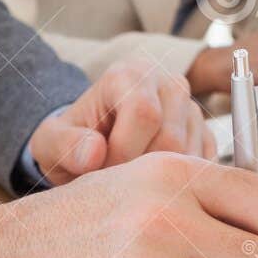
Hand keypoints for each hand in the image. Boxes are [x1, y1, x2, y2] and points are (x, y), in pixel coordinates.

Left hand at [27, 59, 213, 185]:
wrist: (91, 143)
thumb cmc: (73, 141)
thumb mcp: (51, 144)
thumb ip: (65, 146)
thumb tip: (94, 153)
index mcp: (130, 74)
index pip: (144, 113)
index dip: (122, 152)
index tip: (101, 169)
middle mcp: (168, 84)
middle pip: (171, 139)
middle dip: (140, 170)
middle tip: (114, 179)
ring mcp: (192, 109)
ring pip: (190, 157)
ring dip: (159, 180)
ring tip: (130, 178)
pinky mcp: (205, 135)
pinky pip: (204, 168)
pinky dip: (177, 184)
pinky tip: (151, 182)